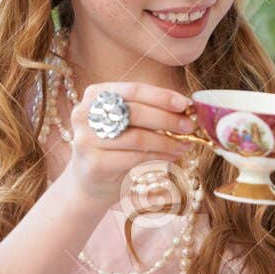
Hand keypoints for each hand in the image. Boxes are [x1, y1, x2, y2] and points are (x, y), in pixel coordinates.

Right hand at [65, 81, 199, 208]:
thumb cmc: (114, 148)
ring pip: (137, 137)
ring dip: (167, 141)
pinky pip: (135, 157)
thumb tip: (185, 109)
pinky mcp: (94, 163)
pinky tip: (172, 156)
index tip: (185, 104)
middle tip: (189, 126)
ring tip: (184, 144)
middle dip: (167, 119)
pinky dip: (158, 156)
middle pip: (135, 112)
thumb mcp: (127, 124)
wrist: (90, 183)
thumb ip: (149, 111)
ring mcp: (86, 139)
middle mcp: (85, 114)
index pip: (133, 90)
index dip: (161, 96)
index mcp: (95, 95)